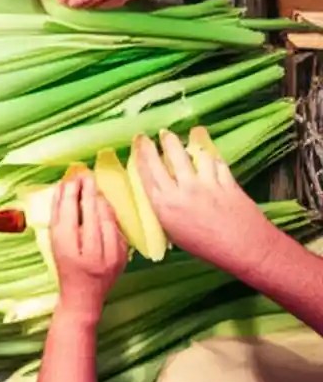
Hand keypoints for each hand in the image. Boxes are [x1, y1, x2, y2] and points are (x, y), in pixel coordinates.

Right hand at [50, 174, 126, 317]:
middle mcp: (91, 254)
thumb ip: (59, 216)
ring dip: (100, 200)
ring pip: (107, 219)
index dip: (71, 194)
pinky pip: (116, 228)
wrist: (84, 298)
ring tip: (93, 187)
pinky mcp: (123, 256)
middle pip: (90, 214)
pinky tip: (103, 207)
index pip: (69, 215)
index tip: (72, 178)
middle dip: (88, 192)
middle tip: (85, 174)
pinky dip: (109, 215)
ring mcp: (110, 256)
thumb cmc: (64, 268)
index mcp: (68, 251)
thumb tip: (64, 186)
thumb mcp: (55, 244)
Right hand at [133, 129, 280, 278]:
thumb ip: (165, 210)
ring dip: (189, 146)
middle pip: (169, 156)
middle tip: (161, 133)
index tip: (139, 141)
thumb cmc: (205, 247)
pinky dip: (211, 158)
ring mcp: (206, 184)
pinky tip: (209, 157)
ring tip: (188, 141)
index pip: (147, 171)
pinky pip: (216, 163)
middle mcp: (182, 190)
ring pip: (194, 154)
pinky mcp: (226, 181)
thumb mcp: (174, 232)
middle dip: (163, 141)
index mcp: (164, 204)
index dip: (142, 153)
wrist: (243, 248)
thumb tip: (160, 195)